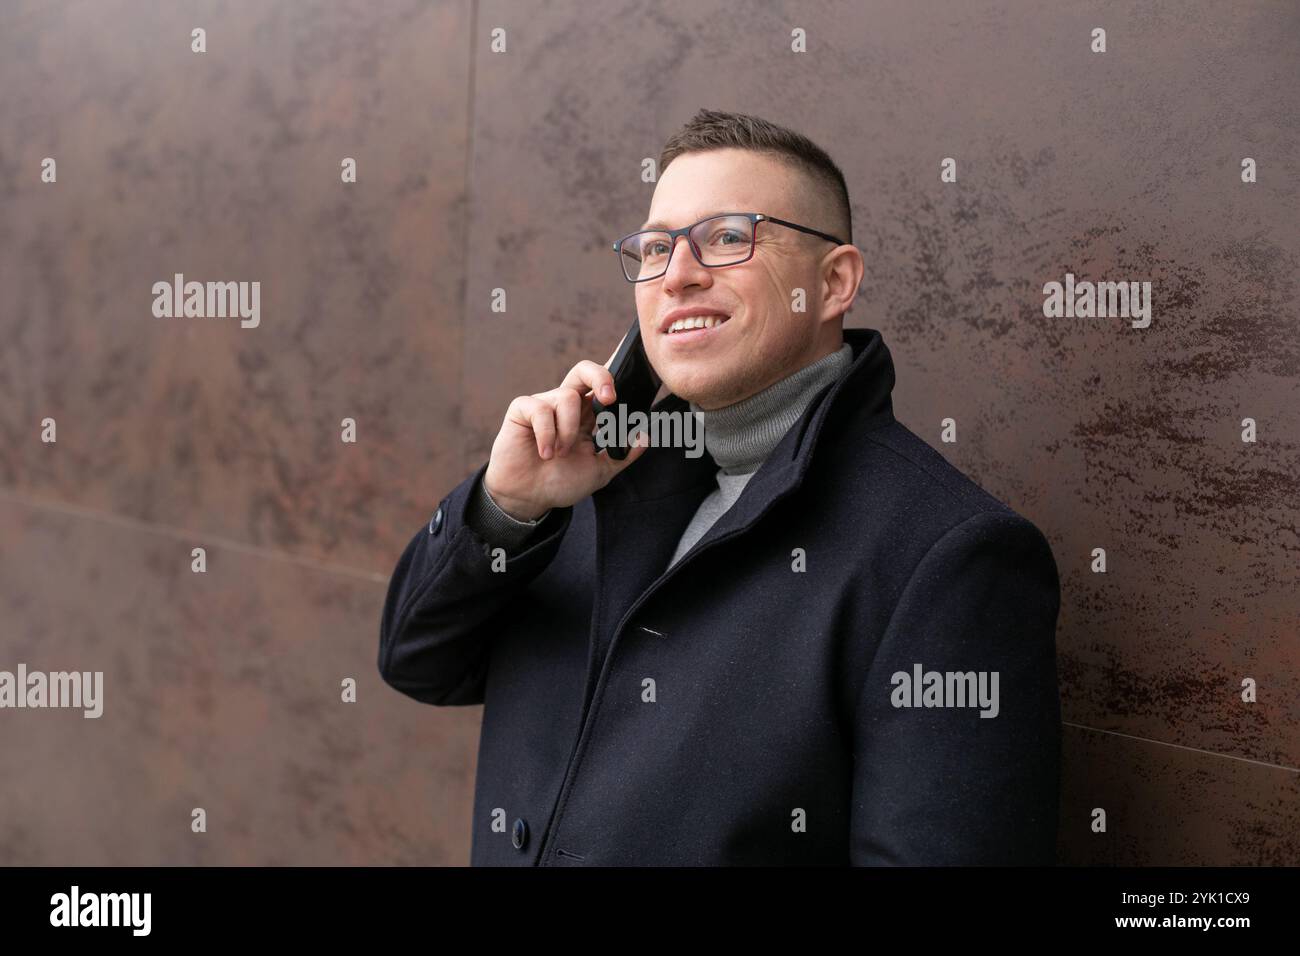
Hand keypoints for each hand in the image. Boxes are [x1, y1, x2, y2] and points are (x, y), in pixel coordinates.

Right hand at [482, 356, 650, 520]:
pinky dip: (547, 434)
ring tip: (561, 454)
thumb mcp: (600, 471)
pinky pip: (540, 409)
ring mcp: (544, 405)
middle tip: (609, 399)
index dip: (614, 379)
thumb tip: (646, 435)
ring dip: (568, 429)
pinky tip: (545, 453)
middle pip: (584, 370)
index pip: (603, 386)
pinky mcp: (522, 410)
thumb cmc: (561, 482)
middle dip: (600, 377)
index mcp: (588, 415)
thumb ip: (623, 455)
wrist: (529, 498)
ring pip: (567, 397)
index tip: (628, 390)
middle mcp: (567, 405)